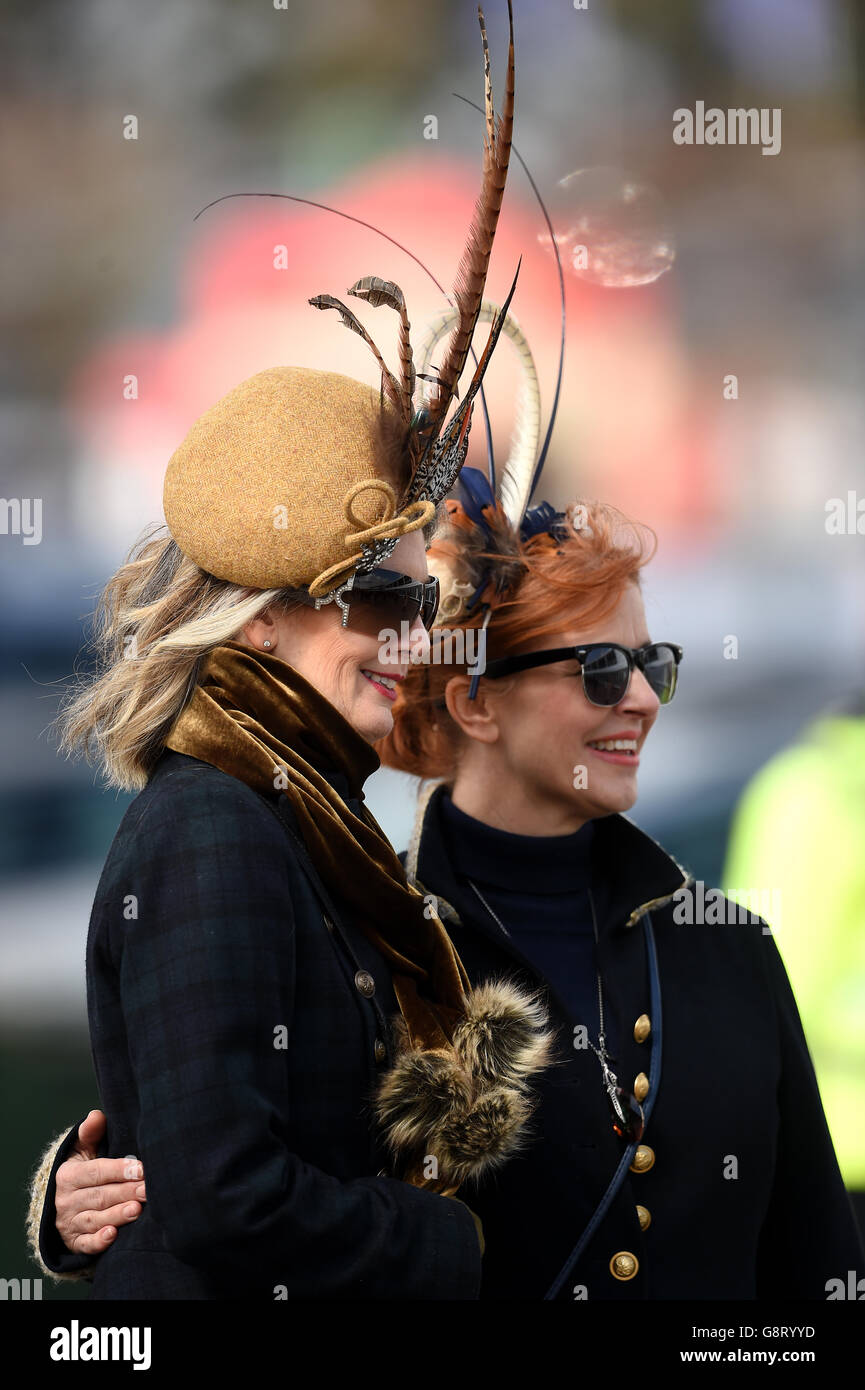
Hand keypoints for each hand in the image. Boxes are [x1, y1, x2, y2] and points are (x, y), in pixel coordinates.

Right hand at [56, 1109, 146, 1256]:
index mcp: (68, 1175)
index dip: (119, 1170)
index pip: (96, 1171)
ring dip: (116, 1215)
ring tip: (137, 1210)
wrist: (64, 1204)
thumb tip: (96, 1115)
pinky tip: (112, 1236)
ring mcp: (69, 1223)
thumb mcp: (82, 1151)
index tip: (141, 1169)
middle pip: (100, 1195)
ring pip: (95, 1219)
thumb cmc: (83, 1172)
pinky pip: (85, 1244)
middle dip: (125, 1192)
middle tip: (149, 1190)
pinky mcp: (74, 1242)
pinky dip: (98, 1242)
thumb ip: (89, 1133)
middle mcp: (66, 1200)